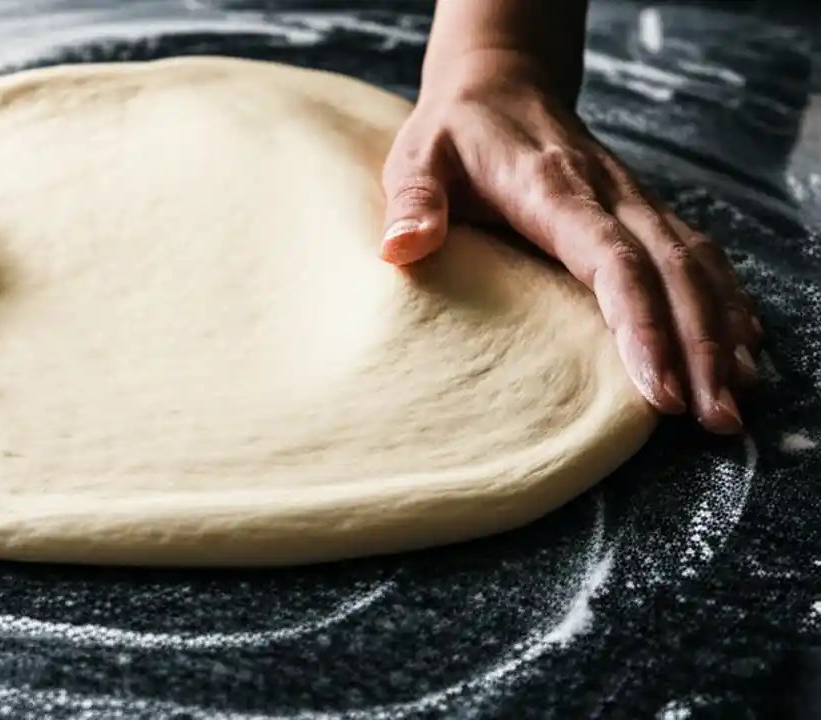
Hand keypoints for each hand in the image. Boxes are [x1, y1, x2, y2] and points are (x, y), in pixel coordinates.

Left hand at [380, 50, 760, 433]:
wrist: (499, 84)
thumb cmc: (453, 132)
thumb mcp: (416, 158)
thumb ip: (412, 201)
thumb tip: (402, 247)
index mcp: (554, 190)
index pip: (614, 260)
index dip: (642, 325)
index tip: (658, 388)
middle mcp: (609, 195)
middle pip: (673, 273)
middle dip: (700, 348)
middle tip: (714, 420)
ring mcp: (632, 202)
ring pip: (695, 266)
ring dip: (720, 332)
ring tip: (732, 402)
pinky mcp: (641, 211)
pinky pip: (697, 256)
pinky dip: (723, 301)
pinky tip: (738, 348)